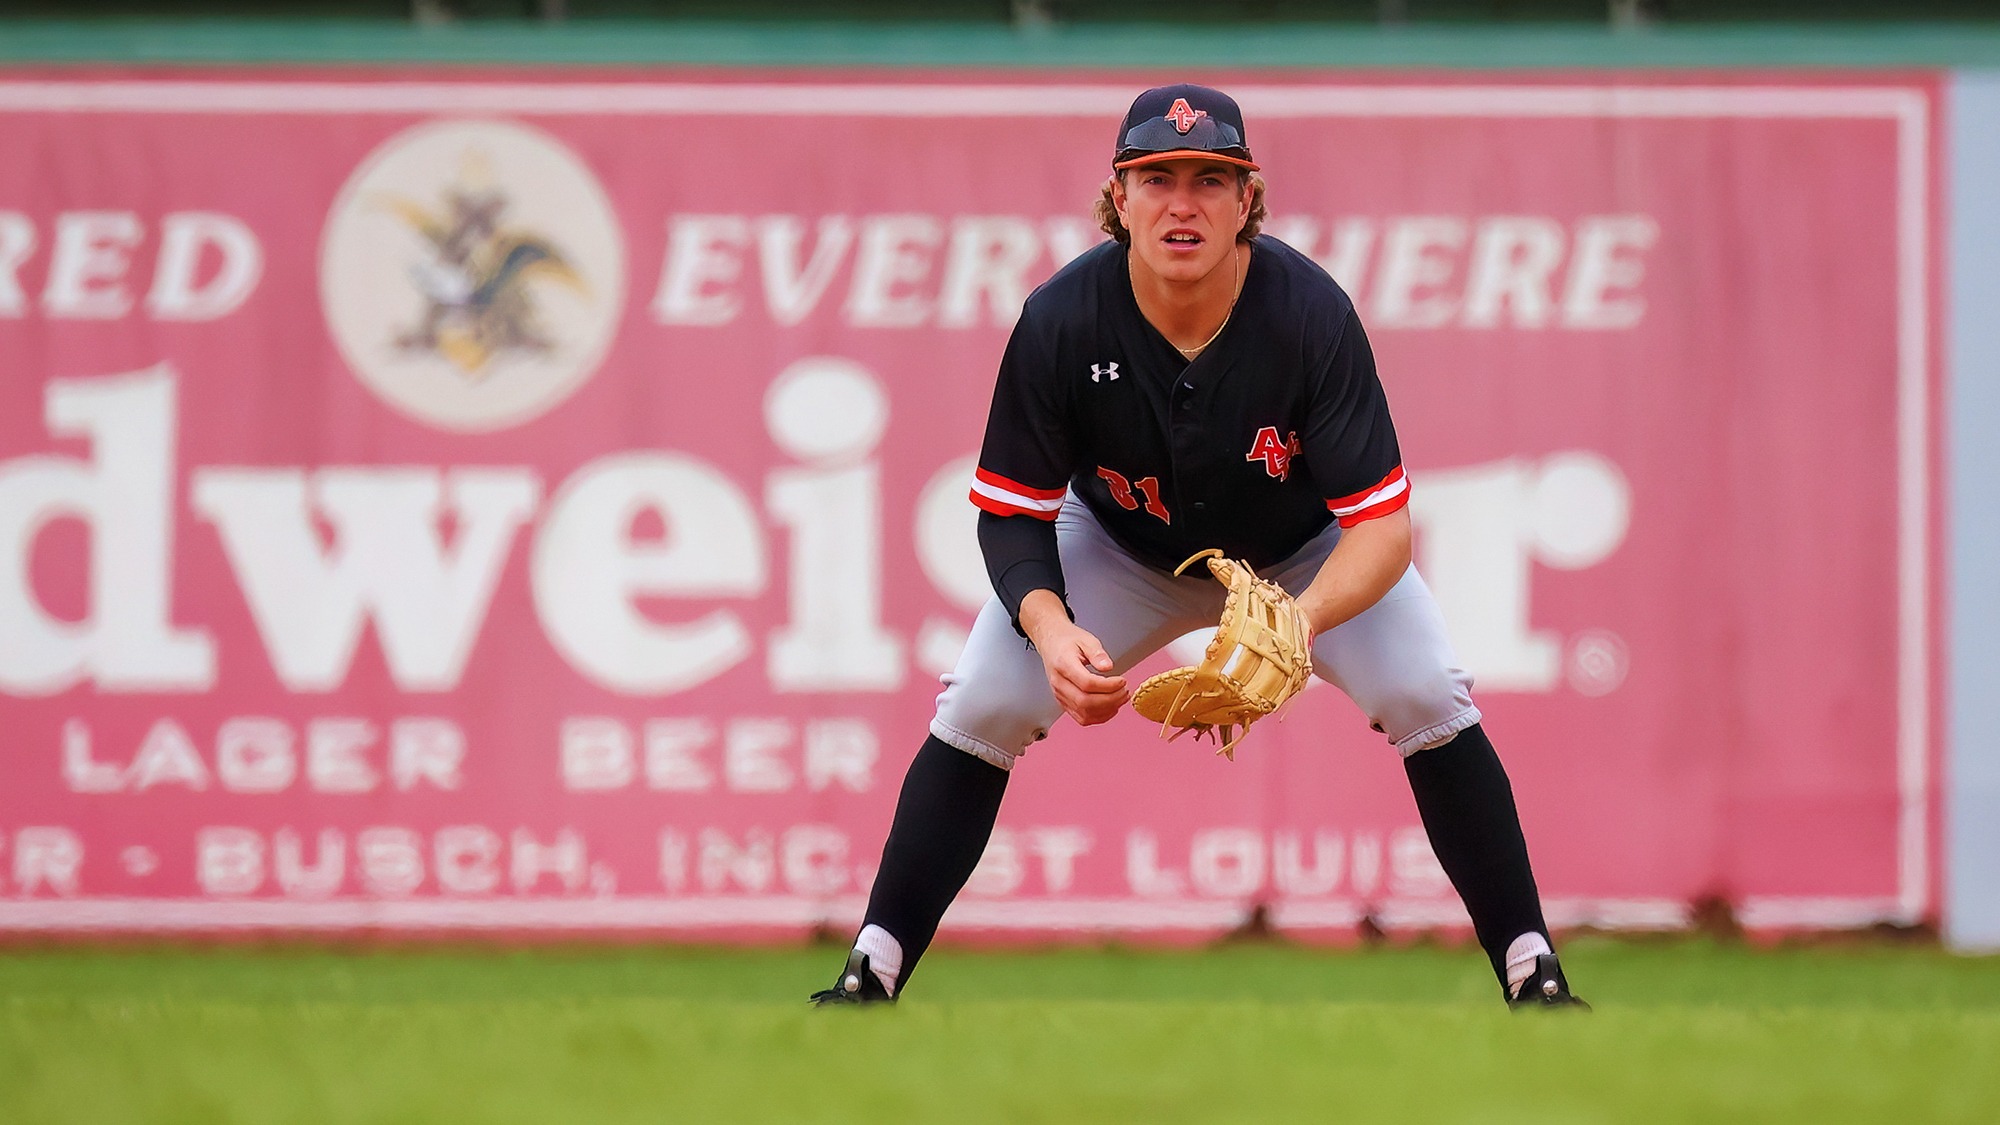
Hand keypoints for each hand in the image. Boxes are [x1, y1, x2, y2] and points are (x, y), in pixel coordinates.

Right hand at [1019, 591, 1128, 726]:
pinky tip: (1110, 707)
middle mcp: (1059, 683)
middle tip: (1124, 691)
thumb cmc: (1067, 641)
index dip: (1108, 686)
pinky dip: (1099, 717)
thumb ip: (1098, 654)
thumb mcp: (1086, 640)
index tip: (1122, 681)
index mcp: (1063, 664)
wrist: (1051, 644)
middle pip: (1085, 702)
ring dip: (1107, 710)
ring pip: (1084, 714)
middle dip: (1110, 700)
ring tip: (1121, 698)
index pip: (1087, 683)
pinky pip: (1081, 718)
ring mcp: (1060, 695)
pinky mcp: (1063, 703)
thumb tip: (1107, 667)